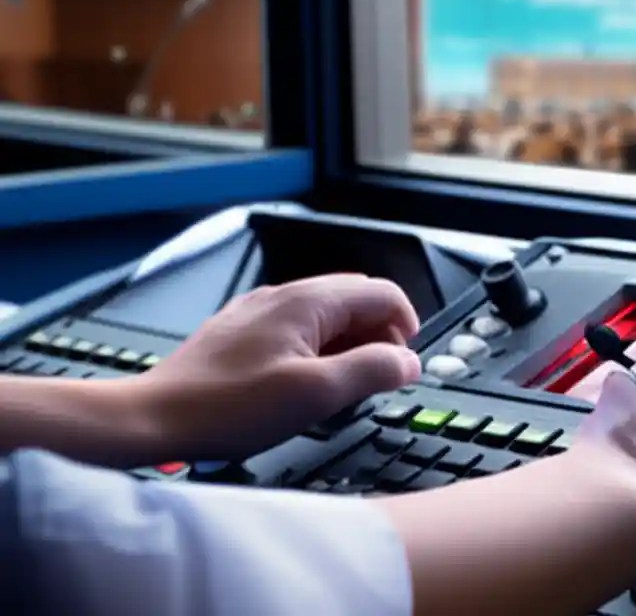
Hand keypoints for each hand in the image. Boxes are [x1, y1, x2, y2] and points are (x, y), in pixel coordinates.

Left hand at [123, 274, 421, 459]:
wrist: (155, 417)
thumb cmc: (229, 407)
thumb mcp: (317, 394)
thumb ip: (372, 370)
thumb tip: (408, 361)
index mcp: (308, 301)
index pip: (384, 292)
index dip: (407, 327)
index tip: (404, 365)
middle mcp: (284, 295)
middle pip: (357, 299)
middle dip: (379, 335)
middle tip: (376, 379)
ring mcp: (260, 310)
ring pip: (328, 315)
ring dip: (348, 345)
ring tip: (339, 388)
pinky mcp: (241, 331)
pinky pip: (297, 328)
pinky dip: (317, 349)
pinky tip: (302, 385)